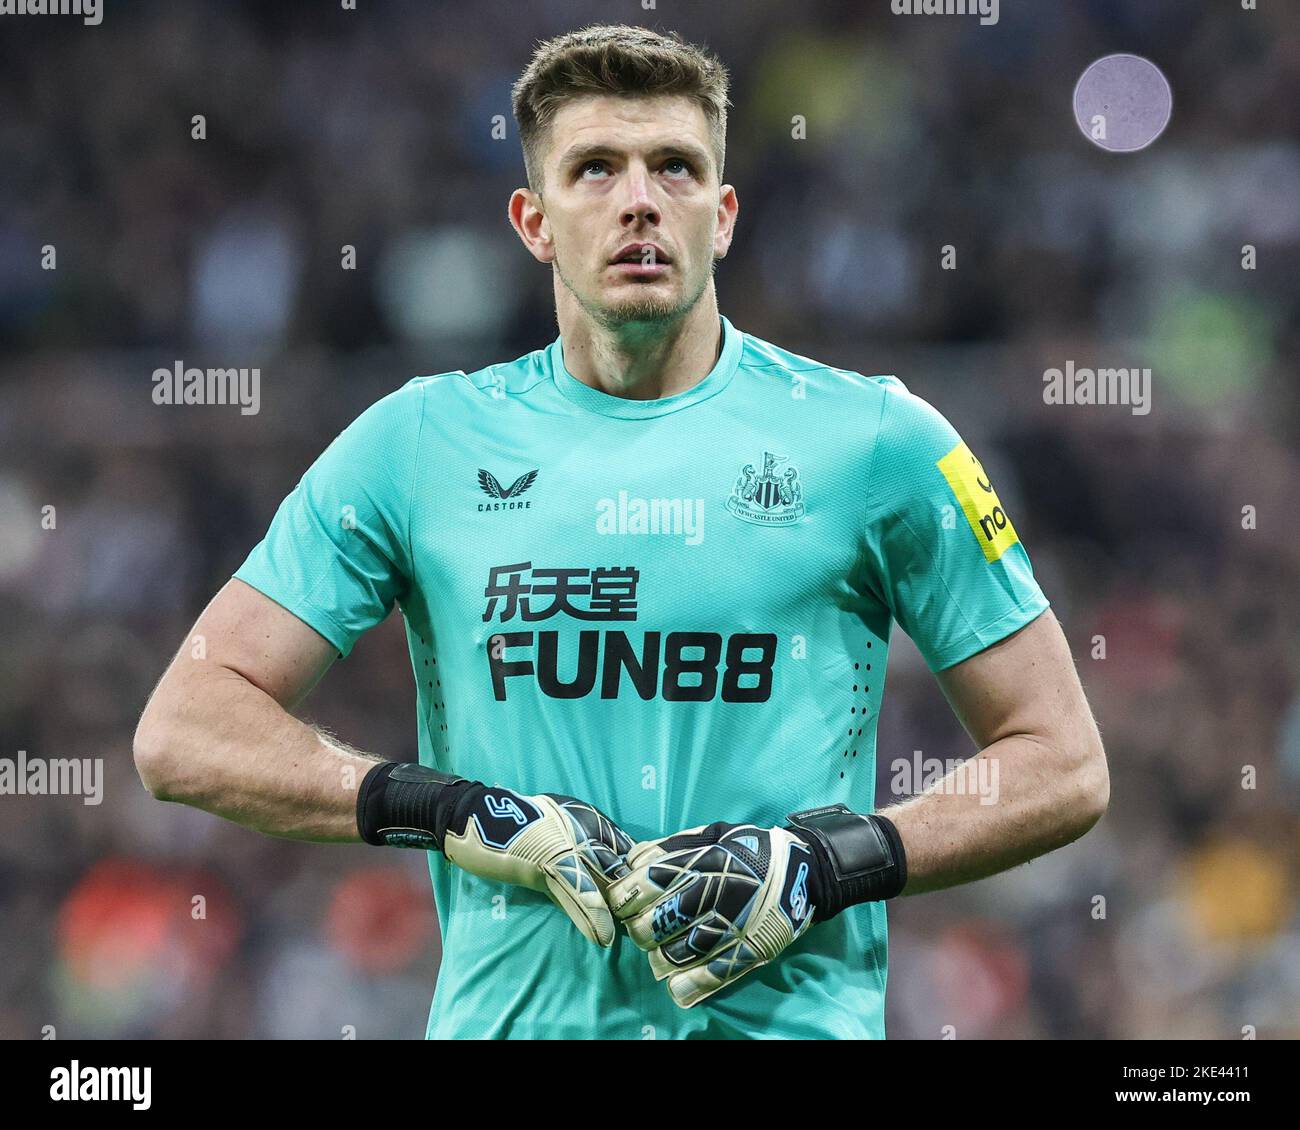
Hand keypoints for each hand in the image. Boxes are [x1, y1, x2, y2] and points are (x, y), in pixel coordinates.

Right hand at [357, 762, 634, 946]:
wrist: (468, 814)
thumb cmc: (505, 828)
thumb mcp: (547, 842)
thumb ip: (571, 863)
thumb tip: (594, 892)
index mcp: (585, 820)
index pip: (622, 852)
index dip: (636, 880)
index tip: (646, 905)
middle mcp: (581, 828)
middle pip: (619, 867)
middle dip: (633, 898)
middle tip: (645, 927)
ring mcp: (565, 843)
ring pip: (602, 881)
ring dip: (617, 913)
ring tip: (630, 939)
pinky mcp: (546, 859)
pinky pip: (576, 889)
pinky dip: (591, 914)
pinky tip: (603, 935)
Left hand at [606, 821, 819, 1006]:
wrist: (806, 871)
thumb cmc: (750, 850)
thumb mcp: (713, 834)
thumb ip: (672, 846)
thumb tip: (632, 859)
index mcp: (700, 860)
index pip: (645, 883)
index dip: (623, 897)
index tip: (621, 902)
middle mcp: (713, 892)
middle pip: (654, 923)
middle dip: (640, 929)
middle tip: (643, 928)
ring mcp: (731, 925)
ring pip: (676, 952)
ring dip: (659, 957)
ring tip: (659, 952)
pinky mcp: (749, 950)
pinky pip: (712, 974)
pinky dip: (688, 984)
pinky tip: (676, 987)